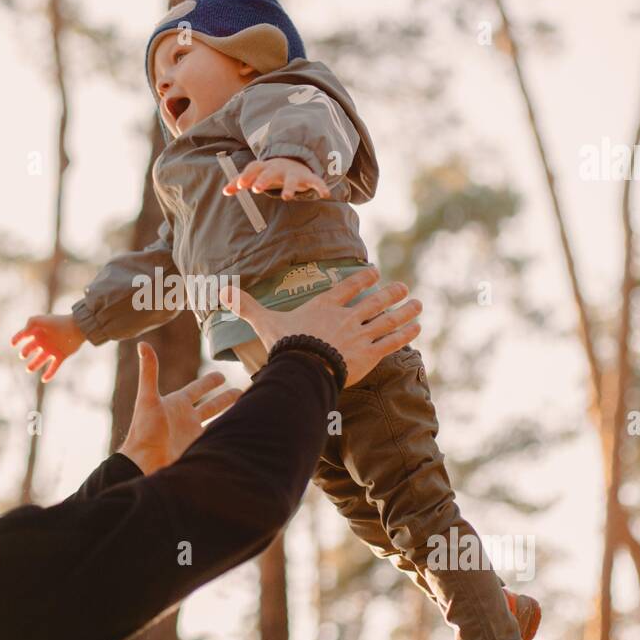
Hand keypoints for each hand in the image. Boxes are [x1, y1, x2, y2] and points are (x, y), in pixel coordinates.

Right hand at [11, 313, 85, 382]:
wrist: (77, 328)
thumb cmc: (58, 322)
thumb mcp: (41, 319)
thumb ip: (30, 323)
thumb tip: (24, 334)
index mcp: (38, 331)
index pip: (24, 335)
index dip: (17, 338)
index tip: (13, 344)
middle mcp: (44, 341)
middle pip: (30, 349)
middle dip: (25, 352)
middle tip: (24, 355)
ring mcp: (52, 349)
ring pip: (40, 360)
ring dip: (33, 365)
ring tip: (29, 369)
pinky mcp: (61, 356)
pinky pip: (53, 367)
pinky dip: (49, 374)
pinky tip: (44, 379)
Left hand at [117, 343, 241, 474]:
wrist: (144, 463)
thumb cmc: (144, 430)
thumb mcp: (148, 398)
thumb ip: (149, 371)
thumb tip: (142, 343)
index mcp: (176, 403)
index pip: (198, 389)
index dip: (209, 382)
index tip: (221, 376)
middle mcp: (186, 418)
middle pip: (211, 405)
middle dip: (225, 398)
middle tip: (240, 391)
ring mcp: (193, 434)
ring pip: (217, 421)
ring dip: (230, 416)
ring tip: (246, 410)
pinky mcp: (198, 448)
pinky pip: (217, 438)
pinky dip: (228, 434)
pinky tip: (241, 432)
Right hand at [220, 267, 420, 386]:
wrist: (302, 367)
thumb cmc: (284, 345)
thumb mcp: (265, 322)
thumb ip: (248, 306)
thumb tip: (222, 292)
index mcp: (324, 306)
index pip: (348, 287)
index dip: (363, 278)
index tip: (375, 271)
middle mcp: (346, 317)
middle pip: (373, 300)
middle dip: (391, 293)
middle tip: (403, 288)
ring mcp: (360, 335)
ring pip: (388, 319)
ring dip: (405, 310)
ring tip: (417, 303)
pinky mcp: (369, 354)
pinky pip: (392, 341)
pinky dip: (406, 333)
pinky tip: (418, 327)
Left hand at [223, 156, 331, 199]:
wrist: (293, 160)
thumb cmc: (269, 171)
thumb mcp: (255, 175)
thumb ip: (239, 182)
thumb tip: (224, 192)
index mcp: (264, 167)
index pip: (253, 169)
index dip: (247, 176)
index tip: (241, 186)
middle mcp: (278, 168)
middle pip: (270, 172)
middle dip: (264, 180)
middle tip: (257, 189)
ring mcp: (293, 172)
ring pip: (291, 179)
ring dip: (289, 187)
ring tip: (286, 197)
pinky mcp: (307, 177)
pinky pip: (315, 181)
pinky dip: (321, 187)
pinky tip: (325, 194)